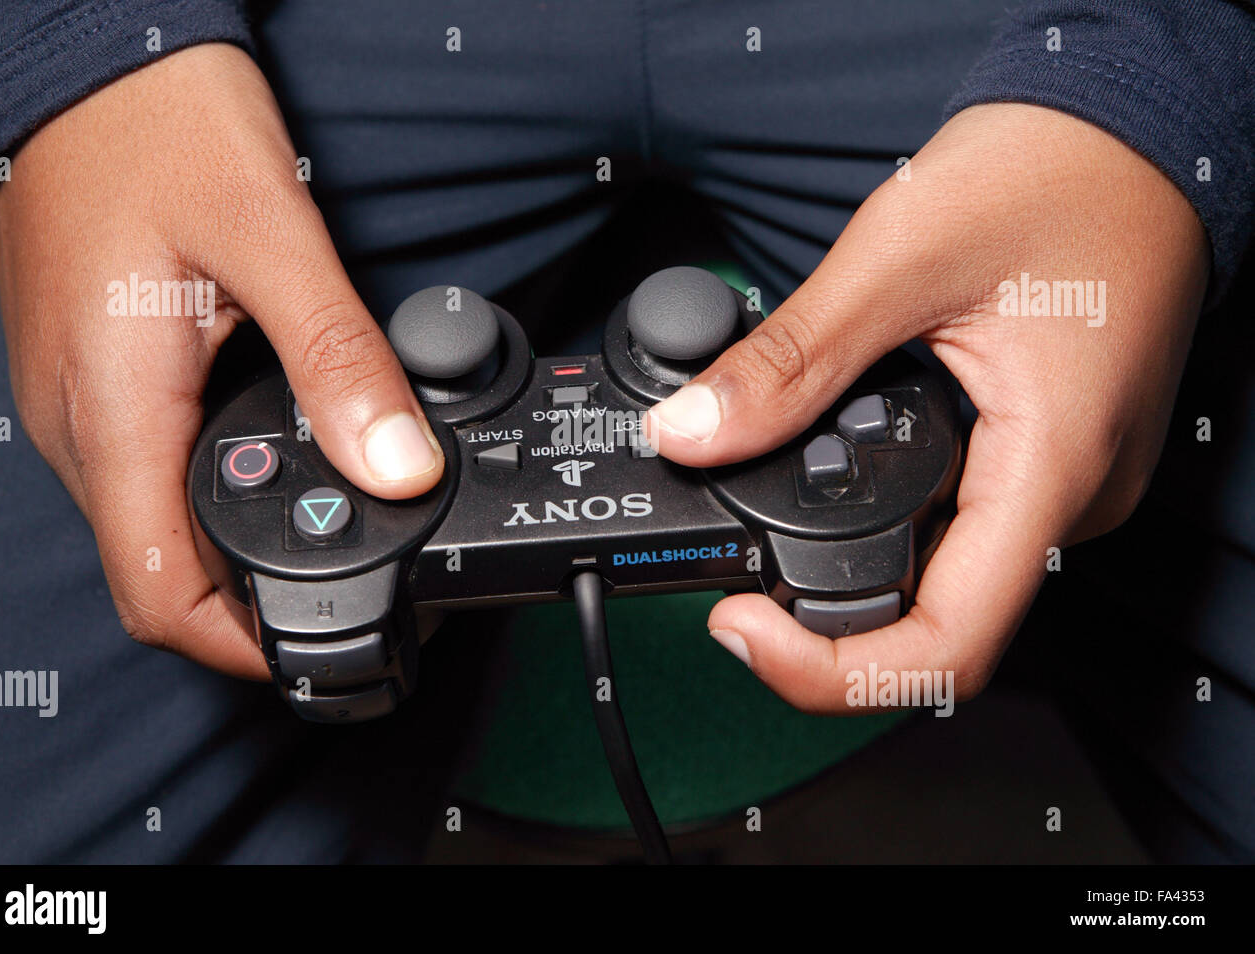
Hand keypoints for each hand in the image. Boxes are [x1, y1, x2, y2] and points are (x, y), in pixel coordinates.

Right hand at [0, 44, 443, 678]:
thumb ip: (339, 360)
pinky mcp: (92, 377)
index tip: (320, 638)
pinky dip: (212, 482)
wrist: (91, 62)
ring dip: (235, 539)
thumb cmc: (159, 128)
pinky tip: (273, 446)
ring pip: (154, 521)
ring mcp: (76, 404)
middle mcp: (79, 425)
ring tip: (328, 511)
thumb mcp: (271, 239)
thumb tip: (400, 466)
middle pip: (159, 570)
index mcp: (112, 411)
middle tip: (352, 567)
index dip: (240, 643)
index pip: (158, 593)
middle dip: (252, 594)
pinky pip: (148, 466)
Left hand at [644, 103, 1208, 710]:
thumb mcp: (899, 256)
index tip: (742, 630)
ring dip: (848, 561)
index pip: (946, 650)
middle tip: (735, 572)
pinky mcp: (1041, 455)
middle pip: (936, 624)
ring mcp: (1060, 481)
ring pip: (943, 575)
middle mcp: (1068, 497)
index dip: (830, 672)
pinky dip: (884, 513)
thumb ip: (789, 360)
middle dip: (820, 618)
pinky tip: (835, 464)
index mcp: (1052, 466)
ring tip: (774, 498)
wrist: (1134, 126)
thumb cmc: (1058, 170)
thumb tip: (690, 432)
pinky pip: (958, 521)